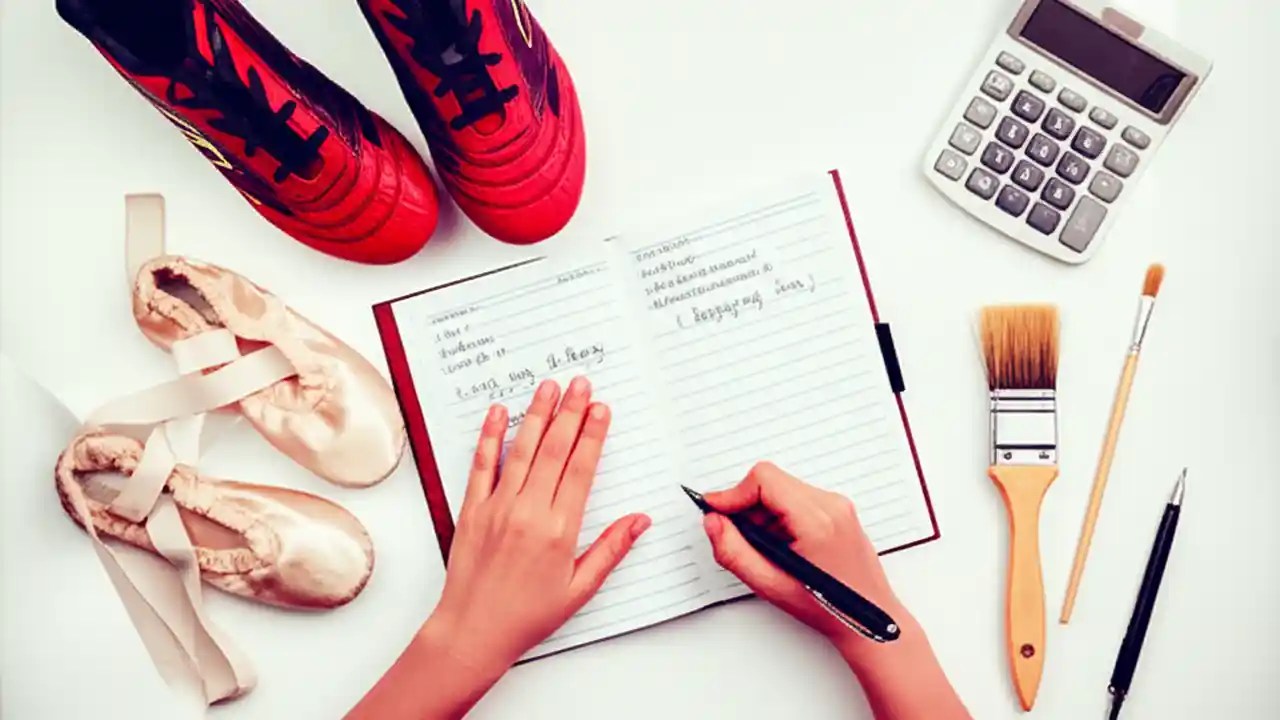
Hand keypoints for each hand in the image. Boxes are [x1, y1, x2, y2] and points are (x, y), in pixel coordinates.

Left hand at [346, 377, 648, 719]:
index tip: (601, 409)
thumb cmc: (527, 616)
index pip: (581, 469)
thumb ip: (610, 549)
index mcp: (560, 530)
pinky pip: (482, 466)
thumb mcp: (580, 588)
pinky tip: (498, 413)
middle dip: (571, 413)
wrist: (473, 631)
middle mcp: (529, 512)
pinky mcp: (472, 510)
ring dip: (538, 415)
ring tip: (549, 387)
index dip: (593, 435)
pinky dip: (491, 437)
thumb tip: (640, 520)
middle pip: (555, 451)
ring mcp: (498, 508)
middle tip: (580, 384)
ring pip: (523, 451)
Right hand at [702, 463, 970, 719]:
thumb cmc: (829, 607)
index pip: (763, 480)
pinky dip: (780, 516)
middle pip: (771, 482)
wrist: (869, 620)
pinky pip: (797, 498)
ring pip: (783, 489)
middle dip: (747, 506)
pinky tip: (782, 546)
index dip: (732, 494)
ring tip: (766, 549)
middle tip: (738, 536)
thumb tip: (713, 523)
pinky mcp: (838, 510)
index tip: (715, 511)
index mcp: (816, 520)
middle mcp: (831, 505)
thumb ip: (733, 551)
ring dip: (763, 513)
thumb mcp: (770, 585)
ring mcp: (838, 506)